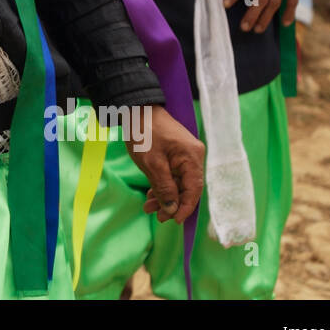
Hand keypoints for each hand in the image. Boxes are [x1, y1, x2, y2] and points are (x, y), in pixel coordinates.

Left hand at [125, 106, 204, 223]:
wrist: (135, 108)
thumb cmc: (144, 133)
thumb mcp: (152, 163)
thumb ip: (164, 187)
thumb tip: (173, 209)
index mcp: (192, 158)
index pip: (194, 190)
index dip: (185, 208)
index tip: (174, 221)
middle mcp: (192, 157)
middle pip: (186, 188)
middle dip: (171, 204)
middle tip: (156, 216)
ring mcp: (183, 155)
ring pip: (177, 183)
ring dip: (163, 196)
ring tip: (148, 208)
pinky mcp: (174, 154)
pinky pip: (171, 175)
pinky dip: (161, 185)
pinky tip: (150, 195)